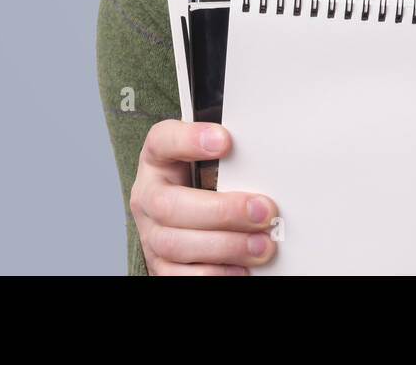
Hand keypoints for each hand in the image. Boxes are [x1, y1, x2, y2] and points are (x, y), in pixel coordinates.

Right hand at [130, 120, 278, 274]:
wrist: (182, 217)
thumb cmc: (200, 182)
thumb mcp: (208, 161)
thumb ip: (228, 156)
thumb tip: (267, 161)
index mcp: (158, 160)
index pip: (161, 140)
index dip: (189, 139)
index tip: (224, 140)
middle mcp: (148, 196)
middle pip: (170, 205)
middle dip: (222, 211)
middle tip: (263, 212)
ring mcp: (150, 234)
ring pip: (175, 245)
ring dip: (225, 247)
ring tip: (262, 245)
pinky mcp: (160, 266)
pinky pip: (178, 276)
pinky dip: (214, 273)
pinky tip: (241, 268)